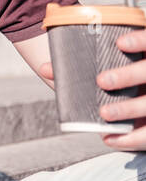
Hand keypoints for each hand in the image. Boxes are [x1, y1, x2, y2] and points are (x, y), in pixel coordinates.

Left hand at [41, 29, 145, 150]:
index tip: (119, 43)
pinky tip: (108, 139)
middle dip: (128, 75)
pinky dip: (130, 139)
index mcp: (145, 60)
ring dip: (128, 108)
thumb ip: (79, 69)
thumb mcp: (108, 73)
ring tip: (103, 113)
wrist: (135, 113)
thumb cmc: (118, 86)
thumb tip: (44, 68)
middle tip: (102, 81)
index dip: (139, 41)